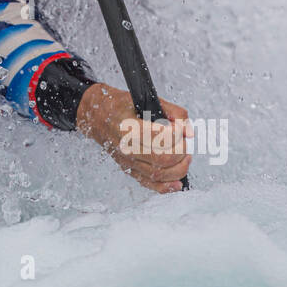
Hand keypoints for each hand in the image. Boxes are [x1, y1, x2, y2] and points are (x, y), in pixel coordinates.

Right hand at [76, 83, 192, 192]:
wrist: (98, 116)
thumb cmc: (122, 106)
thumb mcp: (147, 99)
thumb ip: (173, 112)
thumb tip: (188, 132)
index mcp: (128, 127)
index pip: (160, 137)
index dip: (176, 133)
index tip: (180, 128)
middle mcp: (126, 147)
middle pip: (162, 159)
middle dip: (181, 152)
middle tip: (184, 143)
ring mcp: (127, 161)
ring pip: (158, 174)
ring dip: (179, 168)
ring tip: (185, 157)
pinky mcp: (129, 170)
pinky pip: (149, 184)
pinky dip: (166, 187)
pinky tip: (178, 183)